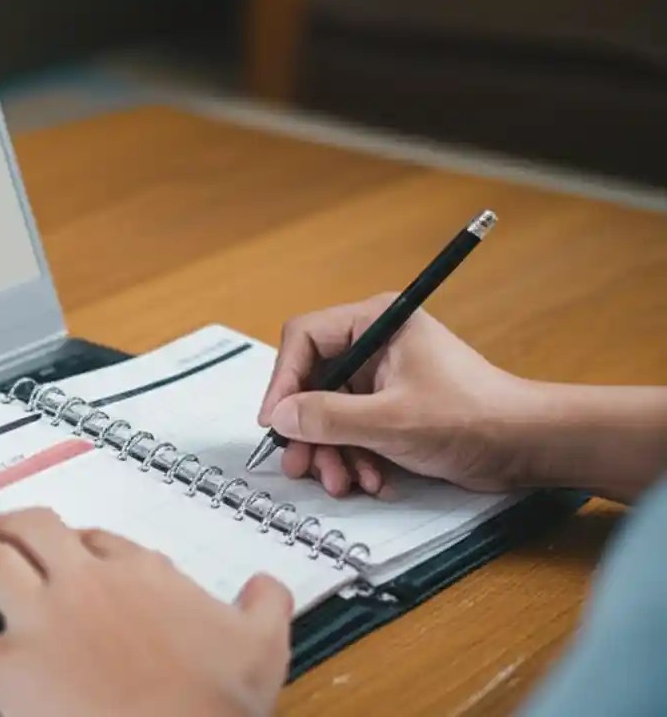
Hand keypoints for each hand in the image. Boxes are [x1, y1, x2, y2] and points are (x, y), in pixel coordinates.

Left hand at [0, 509, 292, 716]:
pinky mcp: (6, 667)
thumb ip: (265, 606)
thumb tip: (267, 586)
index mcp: (140, 573)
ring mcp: (40, 620)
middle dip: (17, 522)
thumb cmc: (215, 703)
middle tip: (4, 524)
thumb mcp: (262, 646)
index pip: (104, 541)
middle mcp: (84, 582)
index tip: (83, 552)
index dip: (87, 545)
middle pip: (38, 530)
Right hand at [257, 293, 533, 495]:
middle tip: (300, 464)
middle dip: (309, 428)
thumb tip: (279, 417)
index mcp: (378, 321)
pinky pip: (352, 428)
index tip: (275, 422)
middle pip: (313, 380)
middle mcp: (376, 341)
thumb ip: (328, 417)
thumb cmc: (473, 418)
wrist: (526, 445)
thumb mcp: (391, 421)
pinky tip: (369, 479)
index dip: (283, 381)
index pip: (305, 338)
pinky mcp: (391, 405)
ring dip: (331, 450)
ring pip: (329, 410)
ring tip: (341, 481)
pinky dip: (353, 456)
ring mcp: (383, 375)